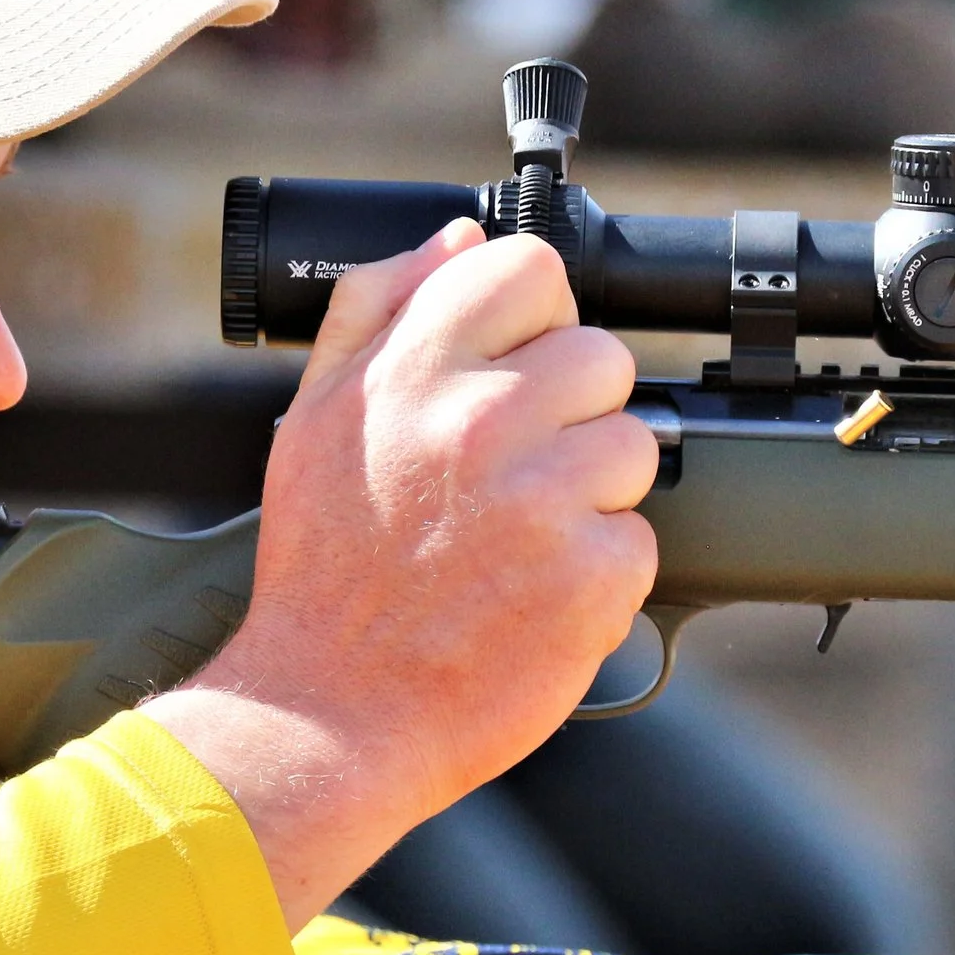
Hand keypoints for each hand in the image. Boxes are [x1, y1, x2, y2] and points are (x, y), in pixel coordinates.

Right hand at [143, 219, 657, 927]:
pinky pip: (641, 540)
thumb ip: (377, 311)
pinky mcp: (587, 579)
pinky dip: (601, 576)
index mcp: (410, 373)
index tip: (516, 368)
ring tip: (523, 542)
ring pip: (636, 445)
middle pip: (602, 356)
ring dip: (594, 494)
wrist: (327, 717)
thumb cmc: (324, 572)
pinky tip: (535, 598)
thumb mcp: (314, 421)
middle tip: (513, 477)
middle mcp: (477, 423)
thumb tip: (452, 238)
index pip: (528, 269)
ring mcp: (539, 501)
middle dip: (573, 413)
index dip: (535, 317)